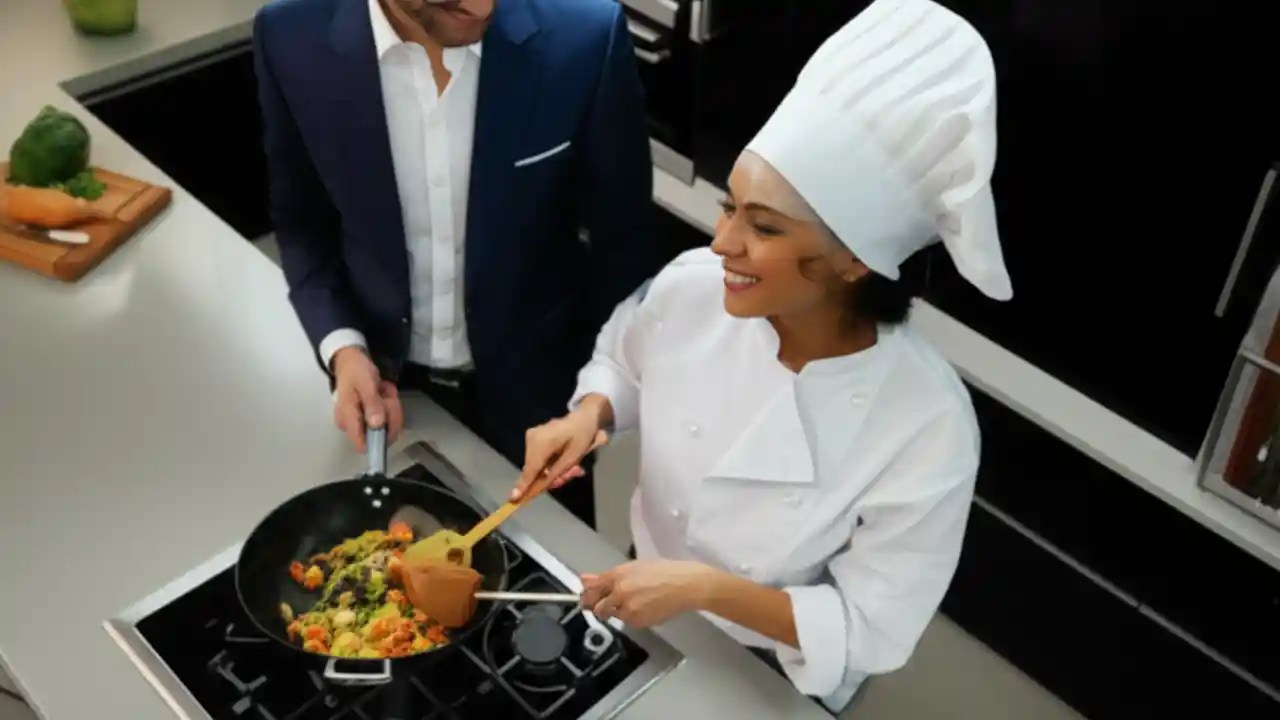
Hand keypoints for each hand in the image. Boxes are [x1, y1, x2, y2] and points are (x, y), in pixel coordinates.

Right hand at [332, 346, 403, 451]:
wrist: (351, 360)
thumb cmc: (355, 371)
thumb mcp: (365, 383)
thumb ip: (371, 404)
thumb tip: (377, 425)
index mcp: (348, 419)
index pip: (364, 445)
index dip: (380, 438)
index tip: (387, 417)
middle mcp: (353, 425)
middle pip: (381, 434)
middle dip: (390, 412)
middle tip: (384, 394)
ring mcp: (361, 422)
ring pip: (388, 425)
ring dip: (391, 406)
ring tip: (383, 390)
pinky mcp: (369, 418)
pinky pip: (387, 418)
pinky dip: (390, 405)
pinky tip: (383, 393)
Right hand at [510, 396, 610, 500]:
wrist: (583, 417)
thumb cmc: (582, 437)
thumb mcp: (572, 459)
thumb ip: (552, 475)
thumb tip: (535, 491)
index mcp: (543, 441)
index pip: (531, 469)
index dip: (523, 485)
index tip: (512, 499)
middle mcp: (532, 437)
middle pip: (532, 468)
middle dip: (546, 479)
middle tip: (566, 478)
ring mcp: (530, 436)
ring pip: (534, 465)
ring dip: (548, 472)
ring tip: (570, 469)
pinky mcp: (532, 437)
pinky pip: (536, 458)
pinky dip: (546, 464)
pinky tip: (560, 462)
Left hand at [580, 560, 713, 628]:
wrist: (686, 585)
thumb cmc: (664, 571)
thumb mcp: (634, 567)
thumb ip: (607, 576)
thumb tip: (584, 580)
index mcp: (618, 575)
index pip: (592, 589)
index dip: (587, 595)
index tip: (587, 599)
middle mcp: (619, 591)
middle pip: (597, 607)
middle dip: (600, 607)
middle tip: (610, 604)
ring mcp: (628, 608)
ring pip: (613, 615)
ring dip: (619, 611)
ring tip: (638, 601)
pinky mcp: (638, 621)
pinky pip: (627, 622)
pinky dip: (632, 617)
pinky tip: (646, 607)